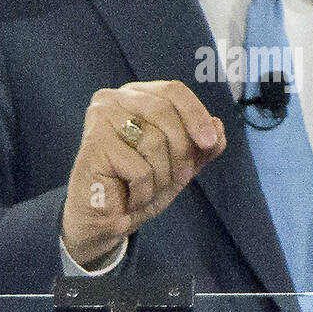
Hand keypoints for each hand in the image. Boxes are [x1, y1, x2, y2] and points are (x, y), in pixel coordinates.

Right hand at [61, 80, 225, 266]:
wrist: (107, 220)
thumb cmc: (139, 187)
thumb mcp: (180, 164)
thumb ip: (202, 145)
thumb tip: (218, 125)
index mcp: (136, 95)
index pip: (173, 90)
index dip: (196, 114)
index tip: (209, 142)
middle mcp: (114, 99)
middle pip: (165, 112)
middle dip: (181, 151)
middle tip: (178, 178)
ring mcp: (101, 119)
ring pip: (154, 141)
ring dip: (161, 177)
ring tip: (147, 190)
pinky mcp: (94, 144)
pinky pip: (140, 169)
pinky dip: (144, 192)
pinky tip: (131, 198)